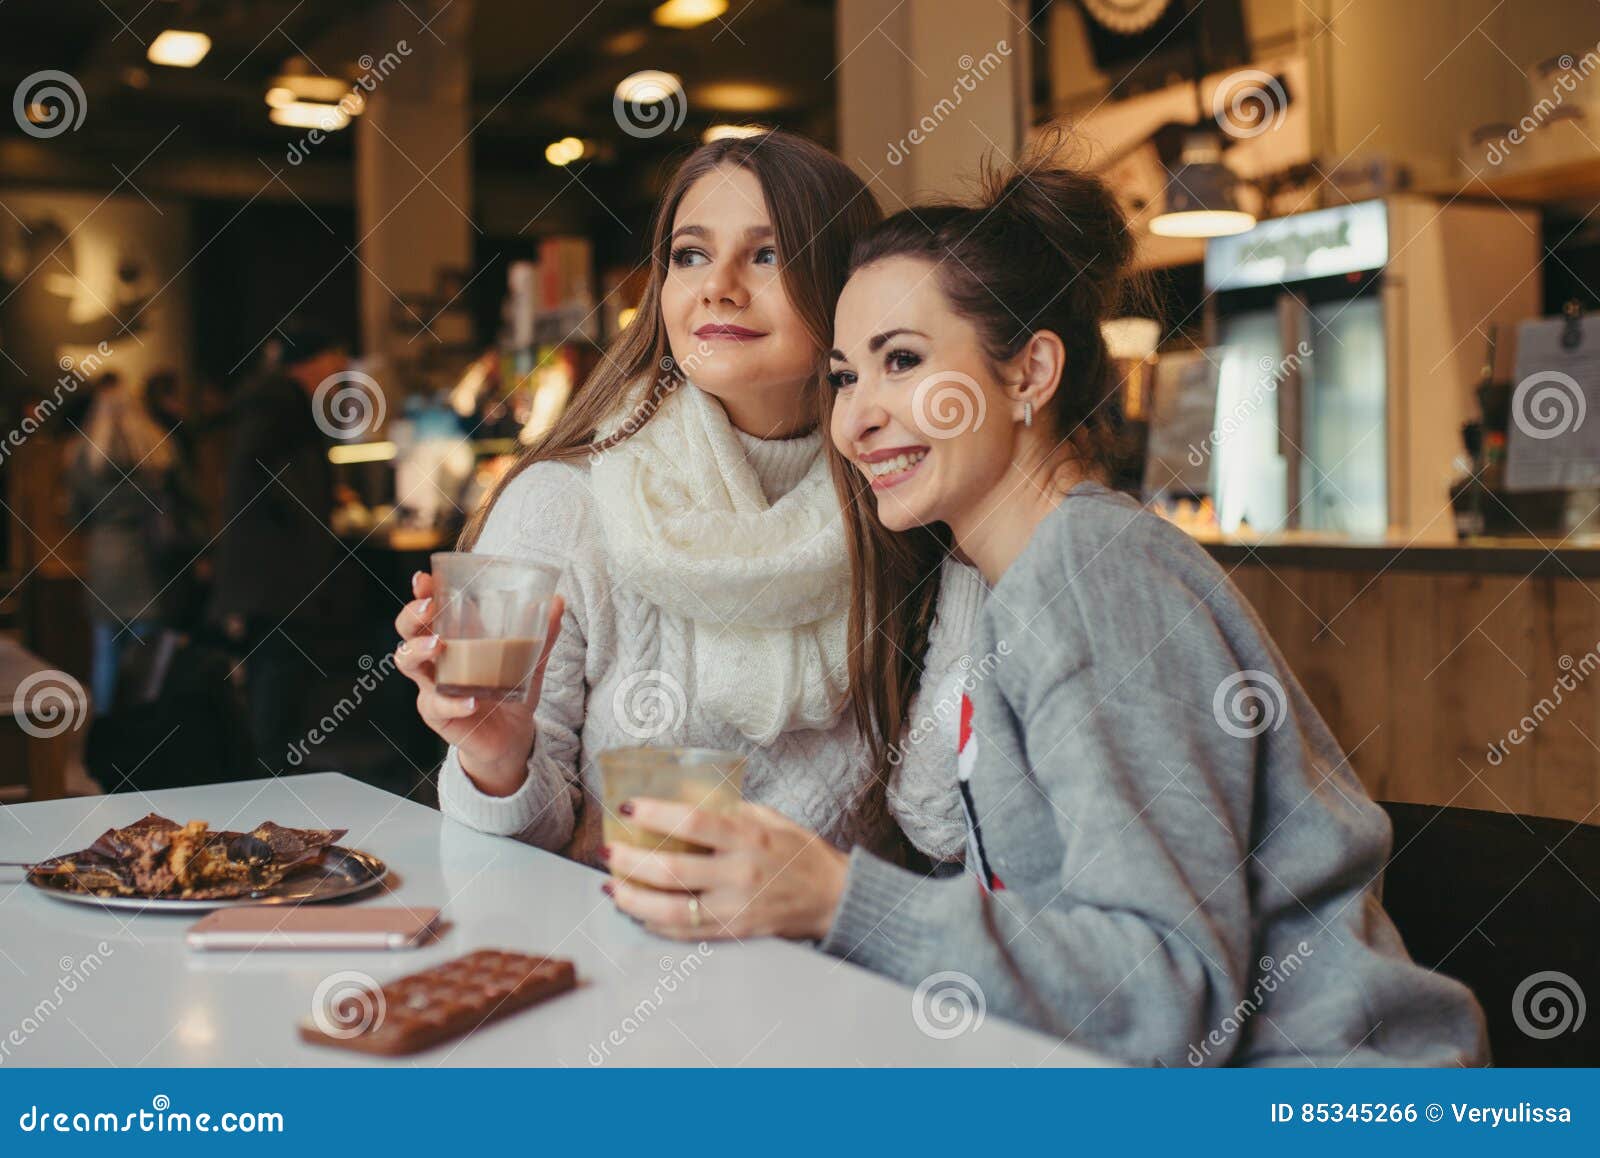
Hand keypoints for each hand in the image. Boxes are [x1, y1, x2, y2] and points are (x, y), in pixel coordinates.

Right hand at [393, 569, 563, 795]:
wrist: (511, 737)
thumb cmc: (509, 690)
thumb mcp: (528, 660)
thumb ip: (542, 634)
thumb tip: (558, 601)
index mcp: (452, 638)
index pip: (427, 610)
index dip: (420, 594)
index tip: (424, 579)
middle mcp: (435, 659)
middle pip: (407, 632)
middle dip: (411, 616)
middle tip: (429, 607)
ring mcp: (432, 686)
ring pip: (408, 664)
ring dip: (419, 650)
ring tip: (438, 644)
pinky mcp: (438, 714)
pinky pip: (438, 705)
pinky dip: (454, 702)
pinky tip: (472, 701)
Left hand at [603, 800, 848, 941]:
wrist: (832, 897)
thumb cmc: (801, 853)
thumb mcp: (771, 819)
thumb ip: (732, 811)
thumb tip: (687, 800)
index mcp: (748, 837)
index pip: (693, 822)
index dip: (655, 813)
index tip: (627, 807)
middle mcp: (739, 873)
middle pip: (671, 871)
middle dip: (629, 862)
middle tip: (606, 851)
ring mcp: (735, 907)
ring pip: (670, 909)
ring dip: (632, 898)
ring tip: (610, 887)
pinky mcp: (733, 932)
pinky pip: (684, 932)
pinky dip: (655, 923)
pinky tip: (637, 911)